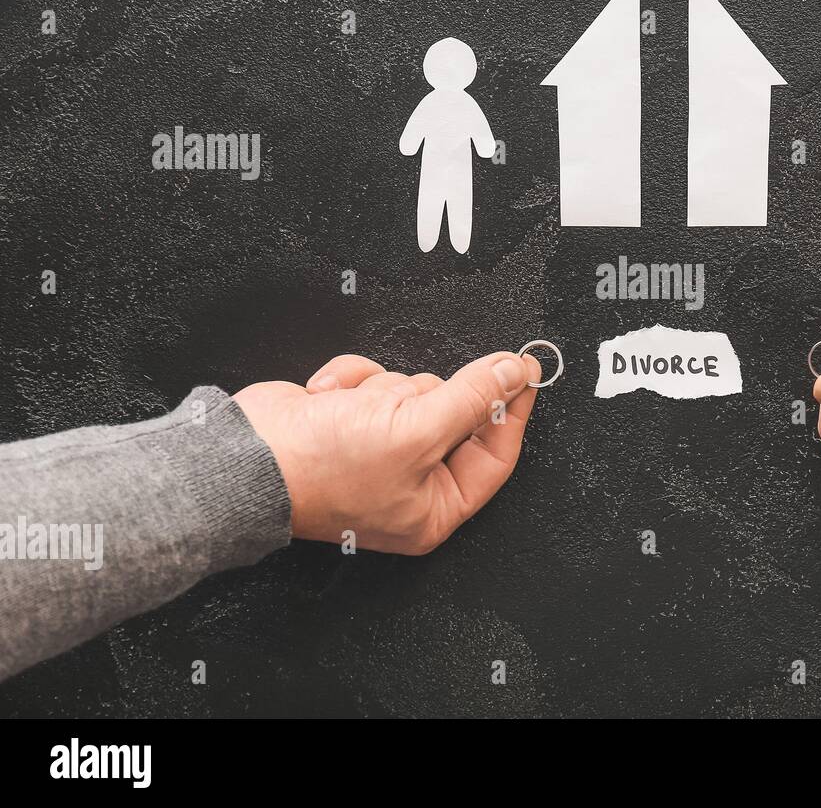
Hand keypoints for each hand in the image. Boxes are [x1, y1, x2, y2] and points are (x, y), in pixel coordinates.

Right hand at [233, 350, 540, 554]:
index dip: (511, 409)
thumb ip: (472, 398)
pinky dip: (350, 382)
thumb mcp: (416, 431)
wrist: (240, 457)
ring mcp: (378, 452)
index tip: (524, 370)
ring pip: (410, 389)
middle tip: (393, 411)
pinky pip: (373, 380)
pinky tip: (327, 402)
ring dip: (381, 389)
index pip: (496, 454)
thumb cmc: (321, 469)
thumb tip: (513, 373)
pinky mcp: (349, 421)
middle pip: (452, 414)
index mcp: (433, 508)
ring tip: (350, 412)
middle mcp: (409, 485)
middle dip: (420, 399)